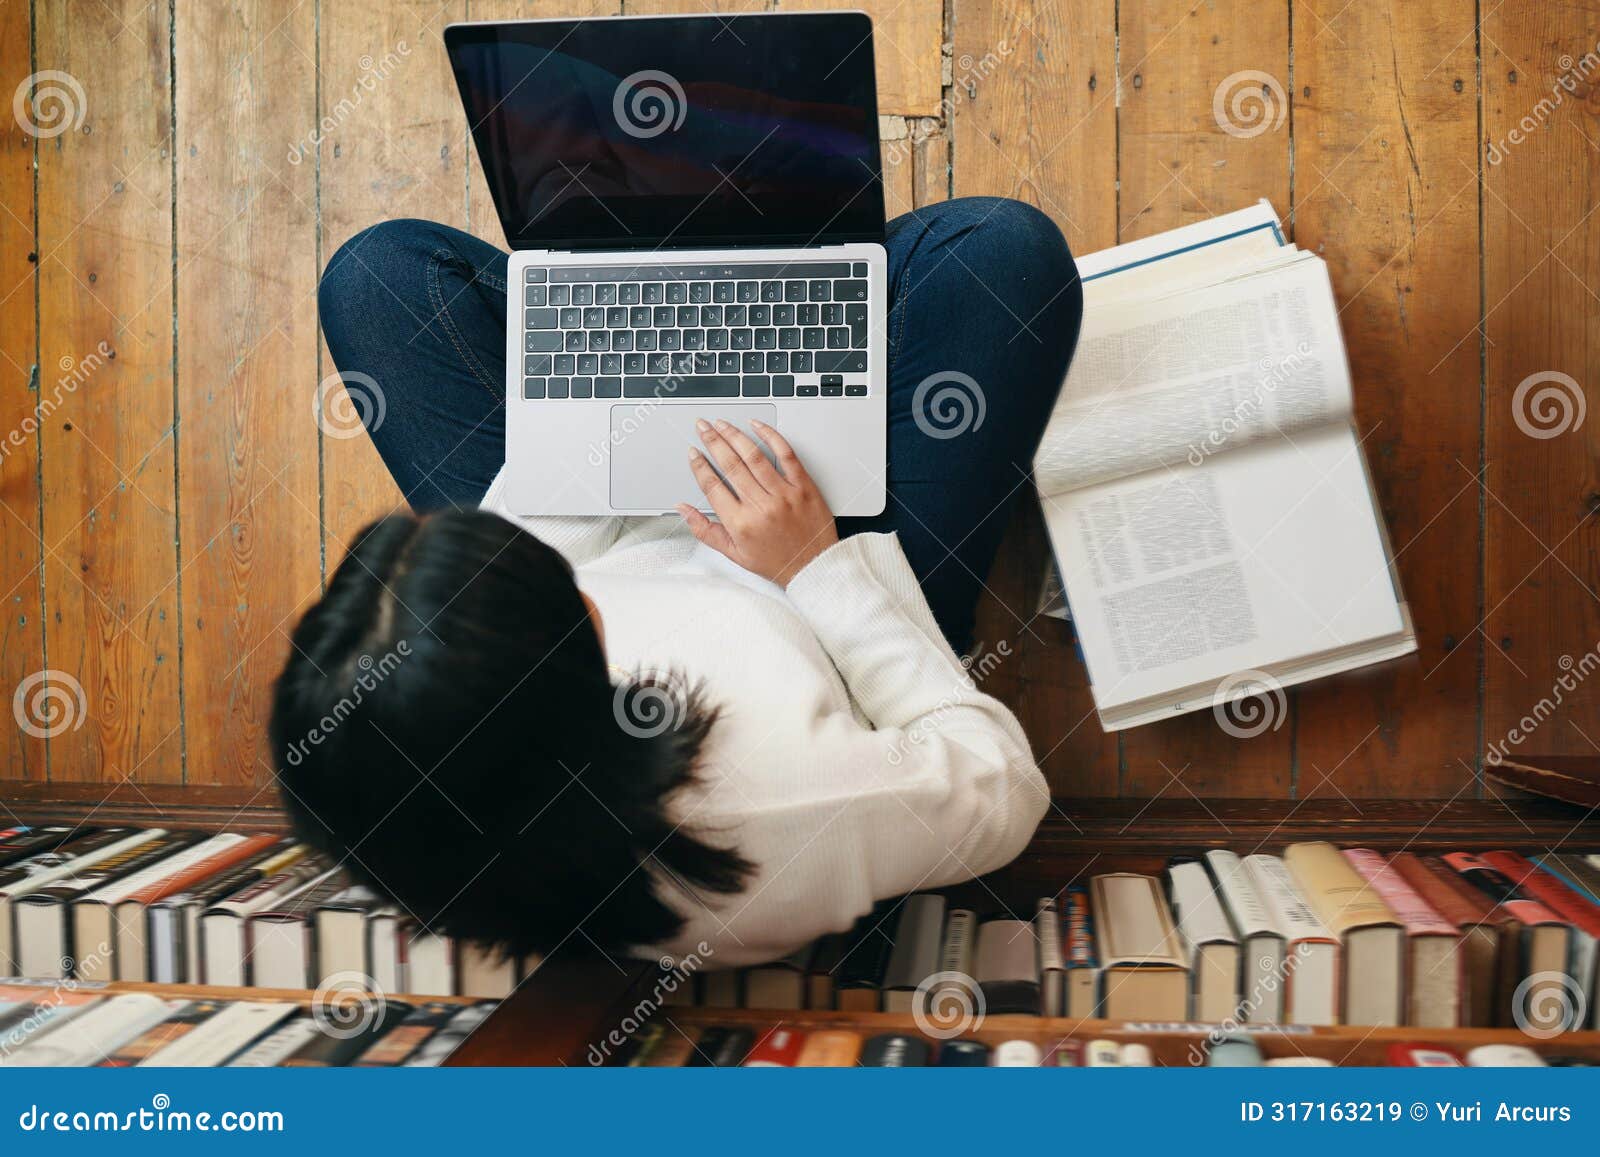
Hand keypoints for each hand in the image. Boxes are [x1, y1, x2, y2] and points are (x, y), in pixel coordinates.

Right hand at [678, 418, 838, 586]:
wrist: (814, 567)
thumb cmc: (776, 561)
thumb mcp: (734, 553)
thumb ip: (706, 530)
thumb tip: (684, 509)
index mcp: (741, 523)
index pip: (712, 486)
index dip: (699, 466)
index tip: (693, 453)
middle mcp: (761, 506)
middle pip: (730, 464)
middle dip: (711, 441)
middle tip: (702, 427)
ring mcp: (784, 494)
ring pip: (753, 456)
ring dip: (734, 435)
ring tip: (722, 423)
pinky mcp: (804, 486)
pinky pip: (786, 454)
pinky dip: (770, 436)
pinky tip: (757, 425)